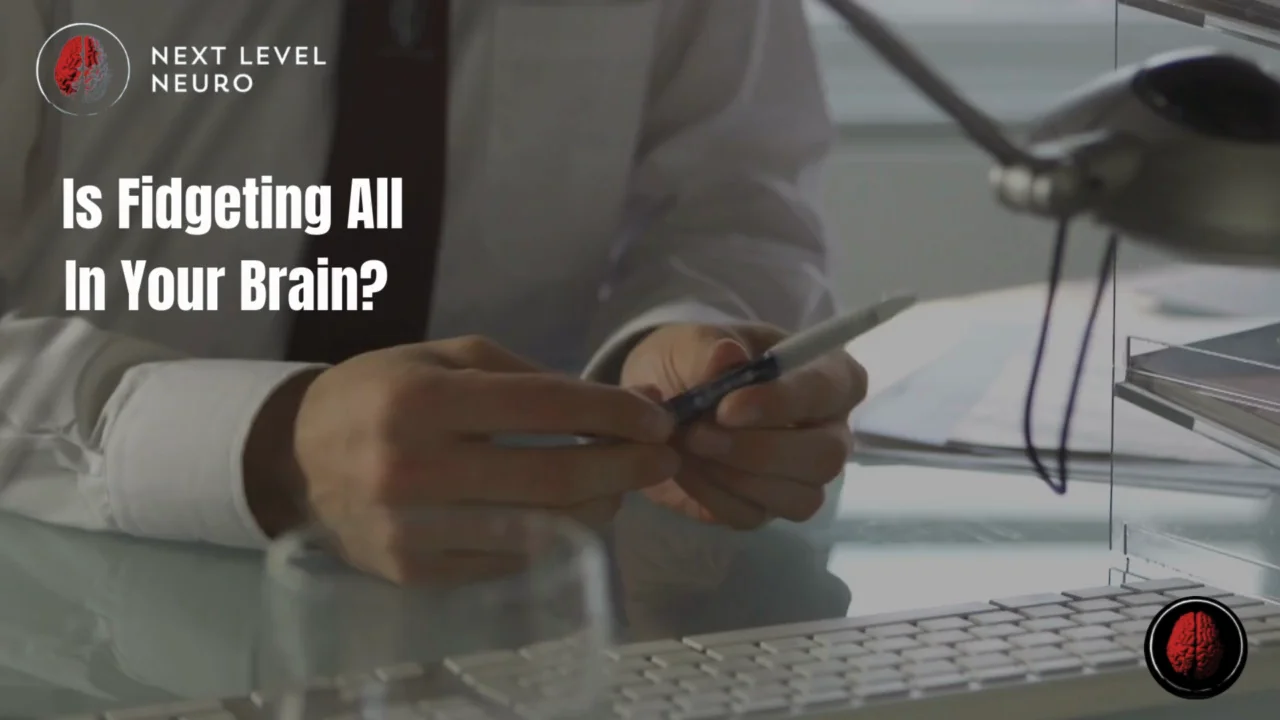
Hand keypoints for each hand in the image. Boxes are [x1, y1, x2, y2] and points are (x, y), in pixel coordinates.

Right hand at [245, 336, 678, 583]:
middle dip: (626, 467)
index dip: (613, 413)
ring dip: (600, 508)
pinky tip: (571, 513)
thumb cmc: (383, 392)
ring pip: (541, 531)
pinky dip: (556, 538)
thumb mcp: (448, 357)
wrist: (298, 457)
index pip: (544, 407)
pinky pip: (511, 561)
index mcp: (422, 400)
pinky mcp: (415, 572)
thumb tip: (624, 403)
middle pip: (553, 478)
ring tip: (620, 484)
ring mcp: (412, 530)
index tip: (658, 417)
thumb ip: (533, 377)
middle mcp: (413, 468)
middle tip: (662, 457)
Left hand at [620, 323, 865, 528]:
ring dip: (735, 476)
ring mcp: (803, 476)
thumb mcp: (693, 343)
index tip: (728, 409)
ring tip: (687, 447)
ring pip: (798, 498)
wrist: (661, 399)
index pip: (831, 390)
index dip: (784, 402)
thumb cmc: (696, 360)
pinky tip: (684, 469)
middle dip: (759, 450)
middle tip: (698, 435)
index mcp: (827, 374)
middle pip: (825, 456)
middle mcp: (828, 430)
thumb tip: (728, 357)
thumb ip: (710, 350)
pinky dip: (713, 495)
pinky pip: (754, 516)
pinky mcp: (769, 507)